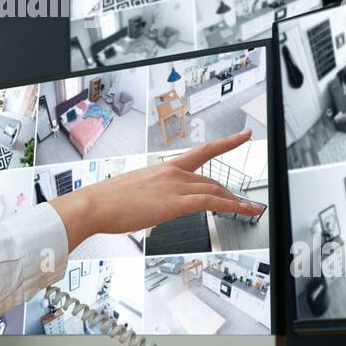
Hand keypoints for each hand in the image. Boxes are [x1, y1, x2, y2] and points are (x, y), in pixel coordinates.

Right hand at [49, 129, 262, 251]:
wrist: (95, 205)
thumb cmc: (109, 200)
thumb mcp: (136, 189)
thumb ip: (152, 192)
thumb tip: (155, 201)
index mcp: (164, 167)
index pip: (201, 151)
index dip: (226, 143)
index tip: (243, 136)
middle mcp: (172, 172)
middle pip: (210, 179)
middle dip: (228, 192)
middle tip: (242, 201)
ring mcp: (174, 185)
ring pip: (214, 189)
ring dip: (236, 200)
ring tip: (250, 208)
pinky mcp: (174, 202)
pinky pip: (210, 201)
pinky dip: (231, 205)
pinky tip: (242, 209)